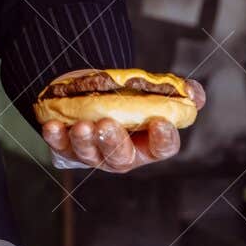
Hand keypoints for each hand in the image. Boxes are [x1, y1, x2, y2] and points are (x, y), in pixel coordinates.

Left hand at [40, 78, 205, 172]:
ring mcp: (94, 153)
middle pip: (121, 156)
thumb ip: (180, 92)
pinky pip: (61, 145)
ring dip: (84, 141)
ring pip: (90, 154)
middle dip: (114, 142)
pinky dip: (55, 138)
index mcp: (149, 144)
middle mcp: (122, 154)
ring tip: (82, 126)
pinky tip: (51, 126)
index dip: (163, 138)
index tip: (159, 123)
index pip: (162, 148)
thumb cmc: (131, 95)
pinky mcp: (69, 146)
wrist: (95, 89)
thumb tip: (194, 94)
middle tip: (107, 125)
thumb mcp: (155, 91)